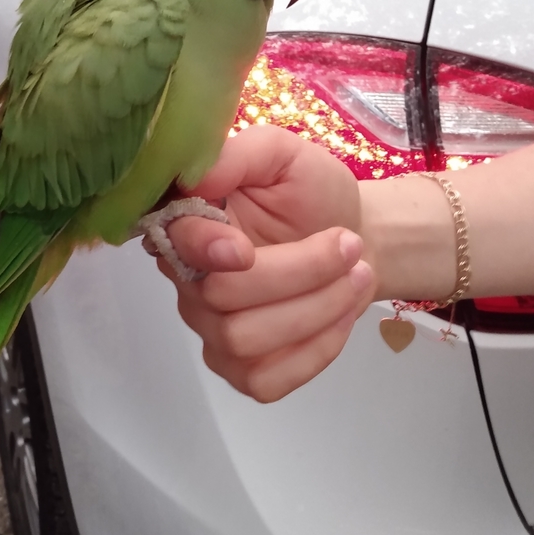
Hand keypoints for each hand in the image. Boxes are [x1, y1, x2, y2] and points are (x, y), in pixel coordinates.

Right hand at [157, 124, 375, 401]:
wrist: (355, 235)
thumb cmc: (313, 192)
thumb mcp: (284, 154)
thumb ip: (238, 155)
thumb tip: (194, 177)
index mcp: (188, 221)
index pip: (176, 242)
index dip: (205, 250)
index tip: (245, 249)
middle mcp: (187, 279)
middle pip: (219, 297)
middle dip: (296, 274)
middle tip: (350, 246)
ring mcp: (211, 329)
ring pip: (242, 340)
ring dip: (314, 310)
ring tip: (357, 275)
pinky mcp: (241, 368)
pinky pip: (263, 380)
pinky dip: (313, 352)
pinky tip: (340, 318)